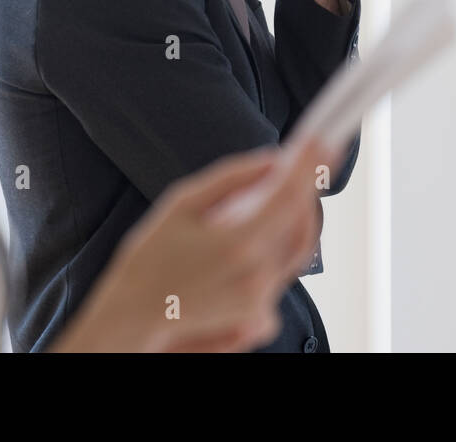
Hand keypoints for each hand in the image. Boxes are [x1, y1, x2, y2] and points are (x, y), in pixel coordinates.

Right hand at [54, 140, 329, 352]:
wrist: (132, 317)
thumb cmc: (149, 259)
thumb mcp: (181, 204)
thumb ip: (231, 177)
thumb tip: (273, 160)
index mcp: (238, 243)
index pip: (291, 195)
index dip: (311, 163)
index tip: (323, 137)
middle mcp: (257, 275)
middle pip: (303, 223)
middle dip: (305, 192)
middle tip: (302, 166)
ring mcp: (260, 300)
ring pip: (297, 250)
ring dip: (292, 221)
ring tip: (271, 202)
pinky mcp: (258, 318)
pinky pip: (282, 277)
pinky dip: (275, 255)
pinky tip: (250, 246)